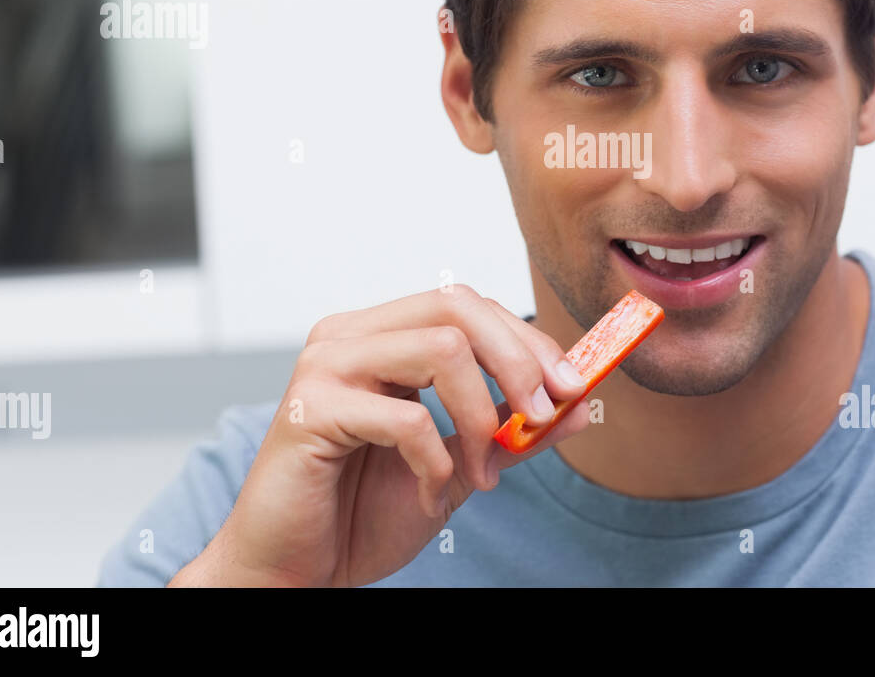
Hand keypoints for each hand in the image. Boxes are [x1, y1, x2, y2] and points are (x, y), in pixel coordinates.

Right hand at [168, 285, 588, 586]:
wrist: (293, 569)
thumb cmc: (359, 512)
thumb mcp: (458, 465)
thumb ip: (510, 430)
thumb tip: (581, 404)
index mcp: (380, 336)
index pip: (468, 306)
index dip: (529, 341)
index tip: (573, 388)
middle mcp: (349, 336)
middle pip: (457, 307)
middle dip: (519, 360)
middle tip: (545, 414)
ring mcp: (325, 367)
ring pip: (441, 349)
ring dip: (480, 417)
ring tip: (481, 473)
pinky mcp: (309, 410)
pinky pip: (406, 418)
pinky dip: (435, 463)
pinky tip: (430, 494)